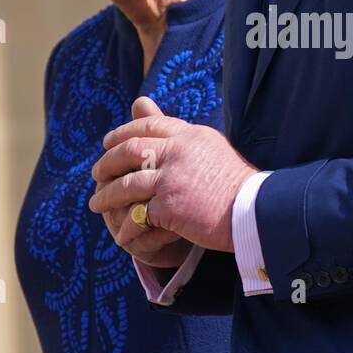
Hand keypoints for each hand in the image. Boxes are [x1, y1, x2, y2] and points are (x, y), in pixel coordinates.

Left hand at [90, 96, 257, 252]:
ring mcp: (172, 178)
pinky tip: (121, 234)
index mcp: (189, 135)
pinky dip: (127, 227)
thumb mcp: (211, 148)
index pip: (149, 125)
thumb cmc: (238, 184)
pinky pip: (138, 215)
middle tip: (96, 172)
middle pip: (130, 150)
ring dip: (107, 196)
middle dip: (108, 162)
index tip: (108, 142)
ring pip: (127, 184)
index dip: (124, 132)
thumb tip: (155, 119)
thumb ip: (183, 137)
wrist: (256, 210)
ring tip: (96, 204)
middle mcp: (179, 151)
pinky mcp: (170, 205)